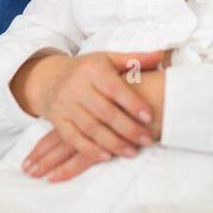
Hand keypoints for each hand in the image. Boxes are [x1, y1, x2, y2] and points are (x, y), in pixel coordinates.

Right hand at [22, 66, 166, 181]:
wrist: (51, 78)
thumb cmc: (88, 69)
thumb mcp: (109, 59)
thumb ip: (134, 60)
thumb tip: (161, 55)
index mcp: (93, 69)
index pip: (114, 88)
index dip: (132, 103)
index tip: (149, 116)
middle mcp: (76, 86)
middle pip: (104, 112)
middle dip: (127, 128)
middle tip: (147, 140)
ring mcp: (64, 104)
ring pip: (90, 127)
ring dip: (112, 142)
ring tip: (132, 152)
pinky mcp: (57, 120)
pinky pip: (73, 138)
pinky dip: (89, 149)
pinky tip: (106, 156)